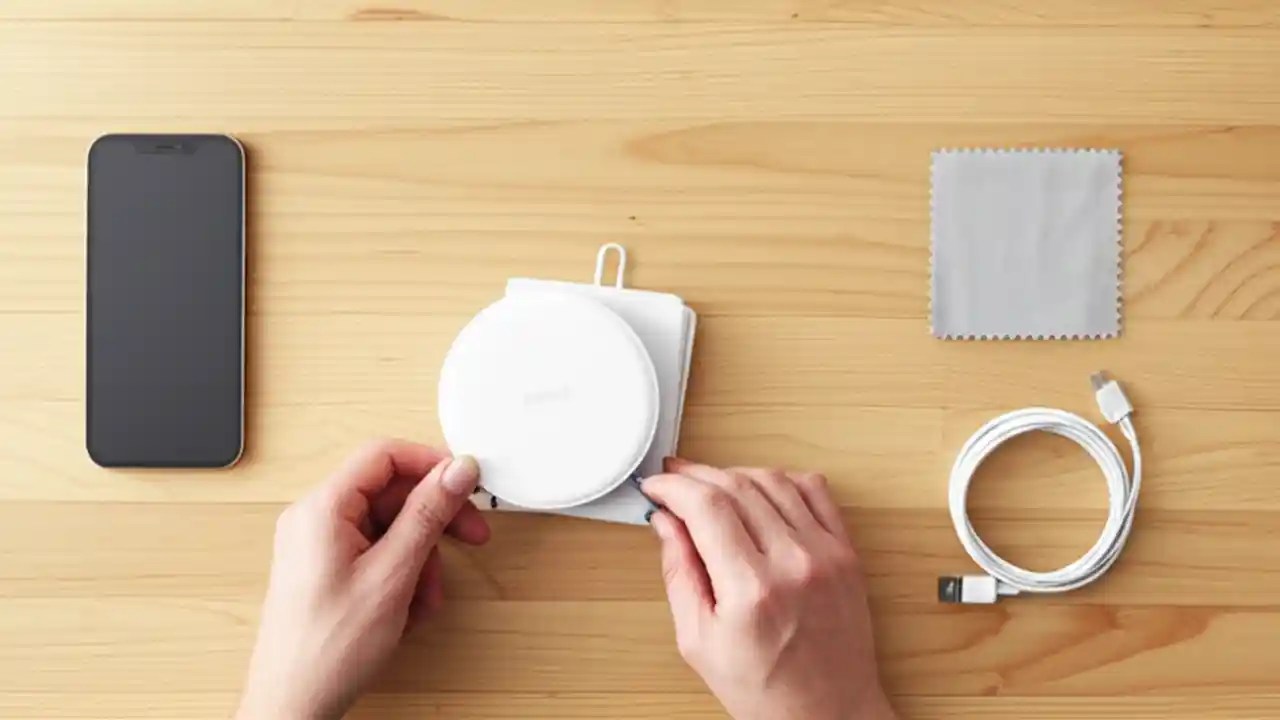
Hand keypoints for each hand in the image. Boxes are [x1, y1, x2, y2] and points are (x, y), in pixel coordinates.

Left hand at [236, 440, 487, 719]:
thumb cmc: (326, 651)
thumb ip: (427, 516)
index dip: (430, 463)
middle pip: (390, 493)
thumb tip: (456, 472)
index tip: (465, 481)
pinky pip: (376, 552)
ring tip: (428, 594)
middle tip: (470, 533)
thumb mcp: (392, 576)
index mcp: (322, 509)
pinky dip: (402, 574)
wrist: (293, 705)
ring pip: (389, 527)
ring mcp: (319, 546)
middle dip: (434, 518)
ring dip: (421, 556)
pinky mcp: (327, 570)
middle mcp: (315, 520)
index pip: (383, 456)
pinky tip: (410, 606)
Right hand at [643, 459, 893, 719]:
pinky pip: (815, 490)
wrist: (830, 714)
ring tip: (711, 488)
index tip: (656, 487)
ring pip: (774, 480)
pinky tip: (760, 491)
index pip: (706, 507)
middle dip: (696, 476)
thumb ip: (679, 574)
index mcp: (751, 590)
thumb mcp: (698, 642)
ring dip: (735, 474)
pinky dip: (782, 479)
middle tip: (675, 482)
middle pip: (737, 485)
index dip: (674, 486)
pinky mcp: (847, 552)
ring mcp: (826, 554)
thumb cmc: (766, 691)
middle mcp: (793, 563)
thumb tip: (665, 522)